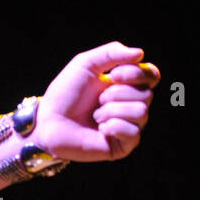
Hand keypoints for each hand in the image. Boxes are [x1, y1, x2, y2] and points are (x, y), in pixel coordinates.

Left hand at [34, 42, 159, 162]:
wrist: (47, 121)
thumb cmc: (64, 94)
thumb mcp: (85, 64)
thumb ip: (111, 52)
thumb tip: (140, 54)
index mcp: (126, 86)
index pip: (152, 75)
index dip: (138, 73)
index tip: (114, 75)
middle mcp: (130, 106)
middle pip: (147, 94)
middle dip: (117, 94)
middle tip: (97, 100)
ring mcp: (127, 127)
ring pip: (141, 112)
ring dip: (112, 110)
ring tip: (95, 115)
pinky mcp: (121, 147)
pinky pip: (134, 133)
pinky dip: (114, 127)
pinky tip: (100, 129)